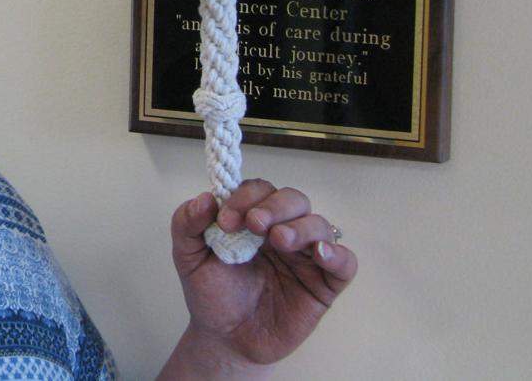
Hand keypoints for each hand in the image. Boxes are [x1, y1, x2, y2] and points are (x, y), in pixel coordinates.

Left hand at [159, 181, 356, 378]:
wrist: (225, 340)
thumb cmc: (212, 294)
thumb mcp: (188, 256)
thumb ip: (186, 223)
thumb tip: (203, 199)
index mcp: (253, 219)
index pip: (259, 190)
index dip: (245, 197)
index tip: (226, 218)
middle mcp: (282, 231)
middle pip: (294, 200)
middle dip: (275, 206)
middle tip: (254, 223)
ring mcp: (305, 257)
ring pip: (319, 224)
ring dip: (301, 226)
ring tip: (278, 240)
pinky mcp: (324, 284)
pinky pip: (345, 262)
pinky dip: (337, 253)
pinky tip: (319, 253)